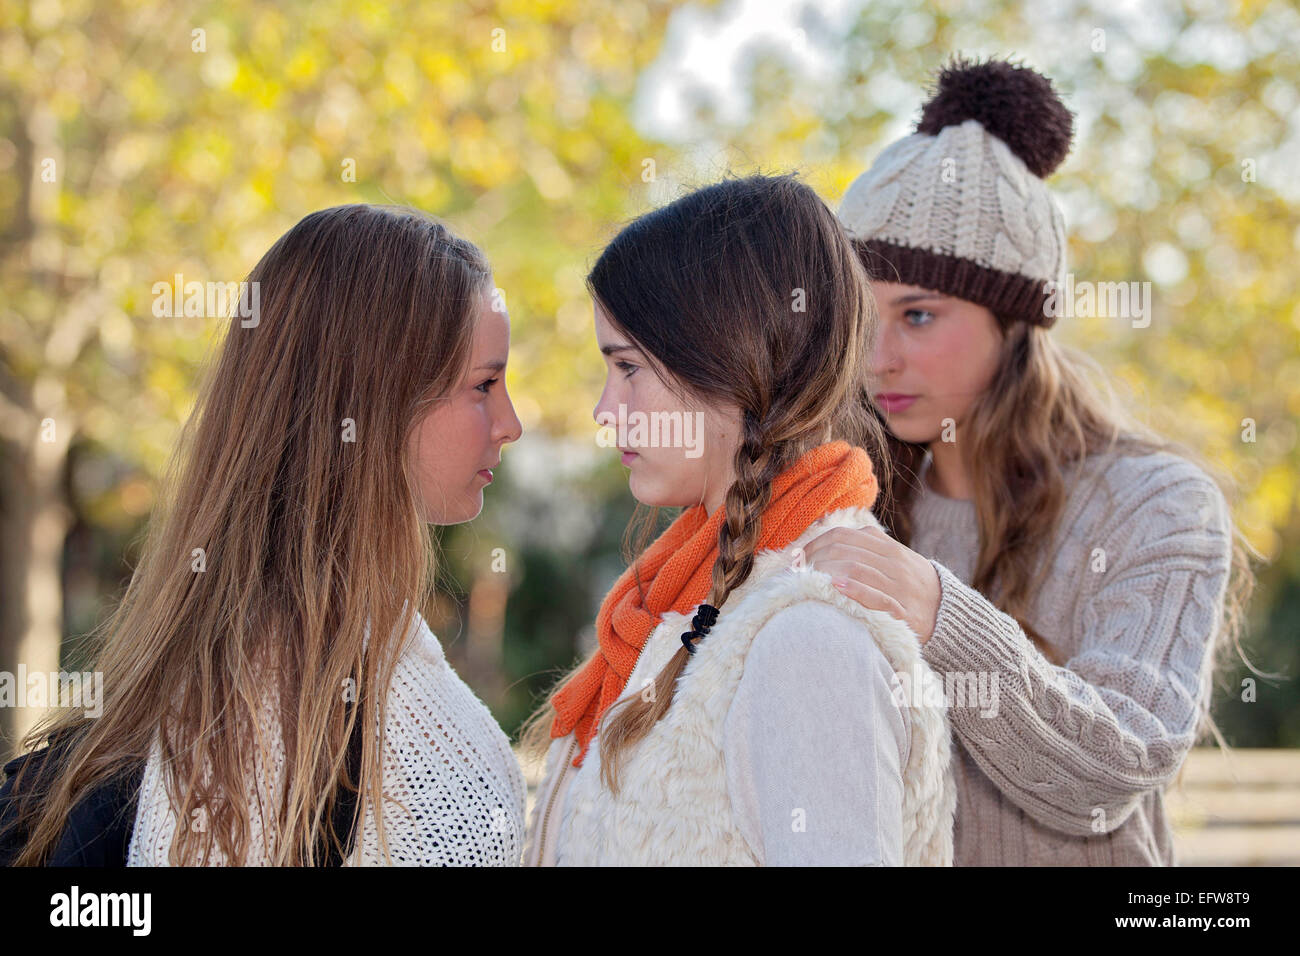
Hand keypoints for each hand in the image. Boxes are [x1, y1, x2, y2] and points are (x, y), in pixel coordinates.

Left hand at [796, 524, 941, 643]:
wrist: (948, 612)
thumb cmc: (912, 586)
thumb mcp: (895, 559)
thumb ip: (869, 548)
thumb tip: (829, 540)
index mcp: (888, 548)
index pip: (844, 537)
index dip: (816, 544)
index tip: (797, 557)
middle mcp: (894, 562)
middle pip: (846, 551)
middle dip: (816, 560)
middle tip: (796, 573)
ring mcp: (899, 586)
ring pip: (858, 569)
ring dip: (827, 572)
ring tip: (806, 580)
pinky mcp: (903, 611)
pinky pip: (877, 596)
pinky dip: (855, 590)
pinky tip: (835, 587)